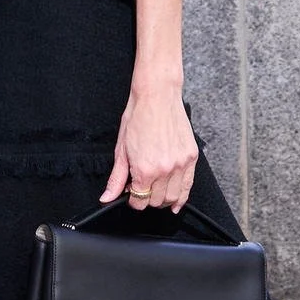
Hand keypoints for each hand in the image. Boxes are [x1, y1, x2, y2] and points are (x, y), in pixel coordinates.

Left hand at [101, 84, 198, 212]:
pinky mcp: (192, 158)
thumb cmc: (138, 118)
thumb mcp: (121, 150)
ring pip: (173, 197)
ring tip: (155, 192)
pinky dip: (182, 197)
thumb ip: (116, 178)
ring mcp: (181, 165)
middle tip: (141, 188)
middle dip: (146, 199)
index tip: (130, 193)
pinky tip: (175, 203)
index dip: (132, 200)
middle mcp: (165, 170)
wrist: (157, 97)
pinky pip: (189, 187)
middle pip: (156, 201)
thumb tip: (108, 197)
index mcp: (145, 169)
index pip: (139, 201)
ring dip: (163, 200)